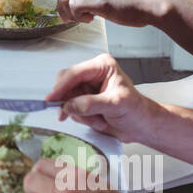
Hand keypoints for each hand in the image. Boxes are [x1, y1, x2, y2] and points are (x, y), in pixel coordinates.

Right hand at [45, 53, 161, 143]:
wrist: (141, 126)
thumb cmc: (136, 111)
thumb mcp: (115, 104)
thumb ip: (91, 104)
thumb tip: (70, 105)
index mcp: (102, 66)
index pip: (74, 73)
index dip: (61, 87)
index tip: (51, 99)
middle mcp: (92, 74)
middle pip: (66, 84)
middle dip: (70, 102)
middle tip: (68, 114)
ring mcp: (87, 88)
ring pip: (67, 99)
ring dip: (80, 114)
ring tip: (98, 119)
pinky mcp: (84, 100)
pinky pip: (71, 109)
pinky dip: (82, 119)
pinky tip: (97, 121)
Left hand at [53, 0, 173, 27]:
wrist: (153, 3)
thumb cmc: (137, 2)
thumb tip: (85, 5)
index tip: (71, 10)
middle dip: (62, 7)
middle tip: (69, 18)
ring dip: (69, 12)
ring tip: (82, 19)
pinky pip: (74, 6)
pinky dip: (77, 16)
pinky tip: (90, 19)